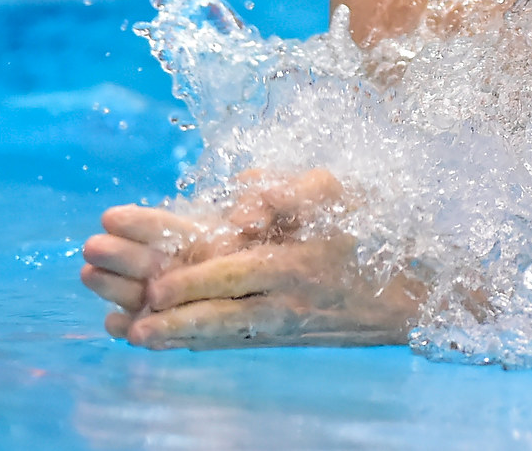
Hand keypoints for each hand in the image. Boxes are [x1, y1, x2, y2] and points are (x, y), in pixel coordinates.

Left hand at [79, 169, 420, 348]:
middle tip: (130, 325)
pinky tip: (152, 339)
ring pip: (220, 337)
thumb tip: (244, 190)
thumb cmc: (370, 234)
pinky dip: (189, 342)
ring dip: (174, 338)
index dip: (197, 281)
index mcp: (297, 264)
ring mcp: (280, 326)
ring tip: (127, 334)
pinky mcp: (277, 337)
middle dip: (174, 321)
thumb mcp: (340, 197)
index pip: (237, 275)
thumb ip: (291, 189)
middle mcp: (285, 303)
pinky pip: (227, 342)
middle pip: (222, 318)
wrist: (404, 297)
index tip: (158, 286)